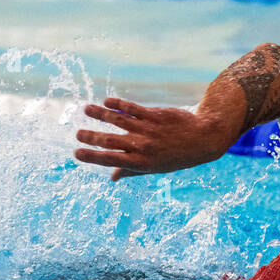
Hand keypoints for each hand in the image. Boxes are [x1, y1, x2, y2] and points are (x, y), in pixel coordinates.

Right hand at [74, 97, 230, 180]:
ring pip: (119, 121)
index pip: (111, 160)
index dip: (93, 157)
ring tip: (86, 109)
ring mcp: (148, 130)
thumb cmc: (176, 156)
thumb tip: (112, 177)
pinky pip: (132, 108)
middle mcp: (142, 147)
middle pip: (111, 140)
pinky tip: (106, 101)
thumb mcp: (155, 168)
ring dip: (100, 114)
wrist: (202, 139)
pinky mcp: (154, 115)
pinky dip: (118, 104)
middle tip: (77, 133)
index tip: (77, 153)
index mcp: (141, 163)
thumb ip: (132, 171)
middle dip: (92, 137)